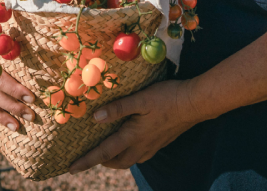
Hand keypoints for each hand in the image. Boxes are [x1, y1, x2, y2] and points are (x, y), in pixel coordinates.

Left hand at [67, 79, 198, 172]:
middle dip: (101, 162)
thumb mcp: (139, 99)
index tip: (70, 168)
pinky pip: (141, 154)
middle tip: (88, 157)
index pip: (104, 152)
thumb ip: (117, 108)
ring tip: (107, 151)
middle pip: (117, 162)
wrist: (196, 103)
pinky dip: (130, 153)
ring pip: (130, 160)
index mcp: (133, 136)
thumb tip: (94, 118)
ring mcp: (153, 145)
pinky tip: (131, 143)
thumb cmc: (167, 97)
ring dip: (116, 159)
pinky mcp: (162, 141)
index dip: (86, 160)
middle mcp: (142, 146)